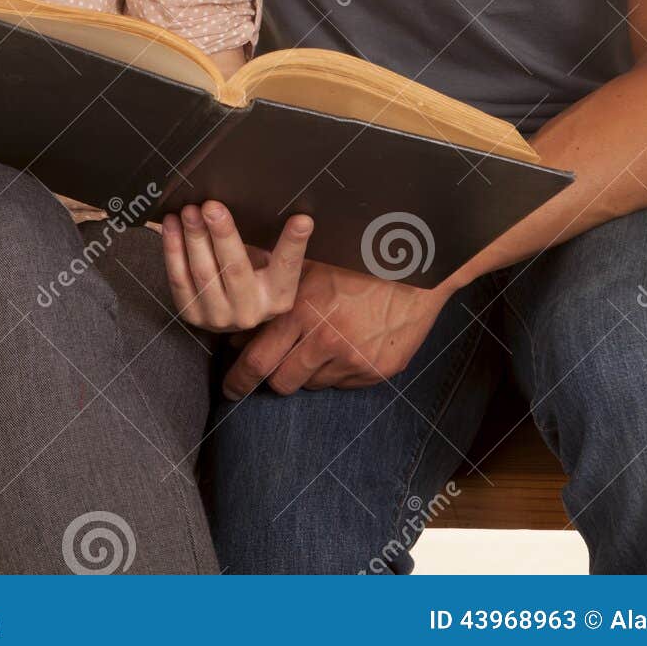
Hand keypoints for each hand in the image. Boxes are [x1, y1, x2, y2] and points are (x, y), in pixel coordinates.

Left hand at [162, 201, 313, 331]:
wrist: (232, 309)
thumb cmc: (256, 273)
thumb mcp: (270, 260)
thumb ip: (272, 237)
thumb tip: (266, 195)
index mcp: (279, 296)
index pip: (288, 266)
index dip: (294, 243)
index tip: (302, 219)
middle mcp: (251, 311)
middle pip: (235, 269)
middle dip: (222, 234)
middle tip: (212, 206)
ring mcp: (219, 316)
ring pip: (203, 273)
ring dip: (194, 238)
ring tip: (189, 210)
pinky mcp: (192, 314)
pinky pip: (179, 278)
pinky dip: (174, 248)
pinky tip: (172, 224)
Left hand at [221, 259, 452, 397]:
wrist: (416, 264)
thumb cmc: (358, 258)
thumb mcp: (311, 266)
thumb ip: (276, 296)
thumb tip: (241, 329)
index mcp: (303, 311)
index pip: (258, 361)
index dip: (238, 380)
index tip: (230, 388)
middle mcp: (325, 341)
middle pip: (281, 382)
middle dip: (269, 379)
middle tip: (266, 372)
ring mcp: (352, 360)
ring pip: (312, 383)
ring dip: (307, 370)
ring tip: (316, 344)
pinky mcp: (376, 371)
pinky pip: (343, 383)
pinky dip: (337, 370)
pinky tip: (346, 343)